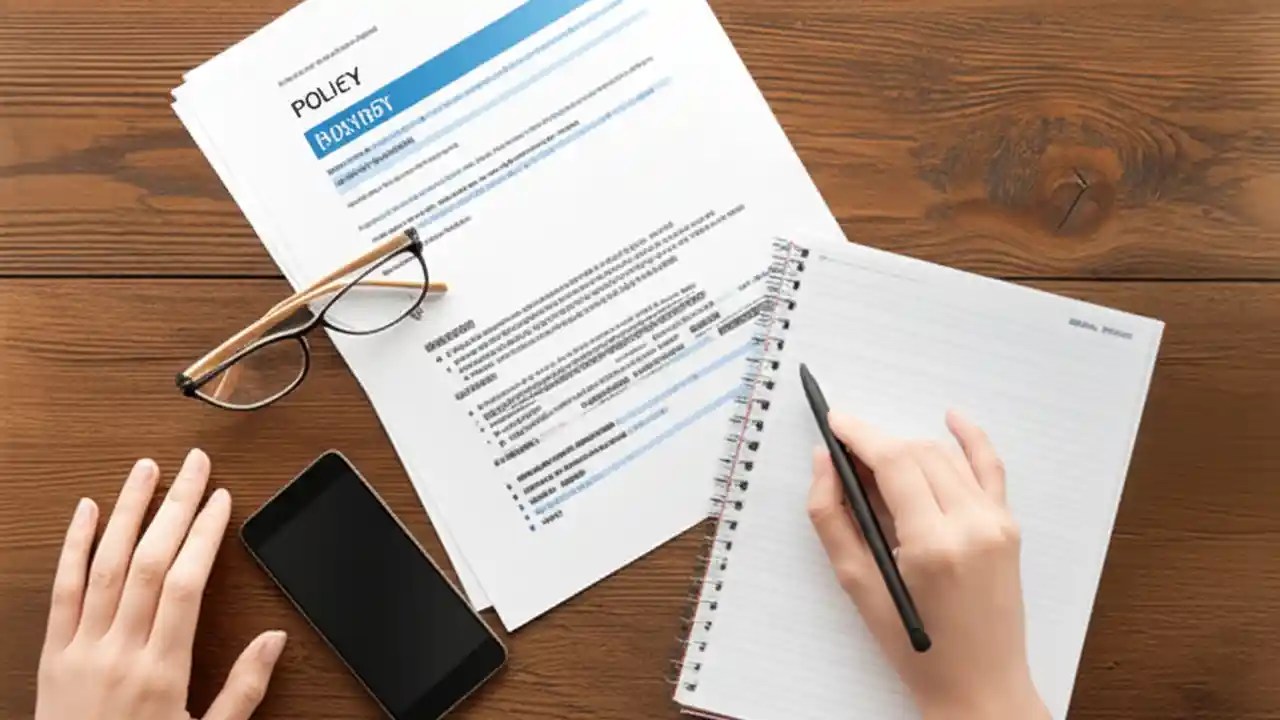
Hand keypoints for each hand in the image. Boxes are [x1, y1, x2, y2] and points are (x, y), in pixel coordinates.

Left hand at [36, 450, 286, 719]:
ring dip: (128, 512)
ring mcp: (81, 651)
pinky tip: (88, 511)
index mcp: (163, 672)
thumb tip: (275, 639)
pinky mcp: (52, 656)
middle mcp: (120, 653)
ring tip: (146, 470)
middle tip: (194, 466)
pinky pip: (62, 592)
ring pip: (105, 566)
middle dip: (176, 506)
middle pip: (150, 563)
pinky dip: (73, 547)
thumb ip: (244, 689)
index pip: (186, 585)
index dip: (205, 535)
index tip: (221, 500)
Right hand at [807, 411, 1048, 719]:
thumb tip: (824, 463)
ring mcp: (997, 523)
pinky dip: (971, 439)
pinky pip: (990, 468)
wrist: (980, 685)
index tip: (835, 421)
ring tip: (876, 463)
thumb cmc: (916, 647)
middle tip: (846, 454)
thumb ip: (832, 519)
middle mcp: (973, 525)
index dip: (861, 434)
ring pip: (946, 457)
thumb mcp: (858, 587)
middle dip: (878, 444)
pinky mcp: (1009, 527)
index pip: (895, 462)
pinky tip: (952, 418)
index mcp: (933, 544)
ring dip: (908, 448)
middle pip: (918, 453)